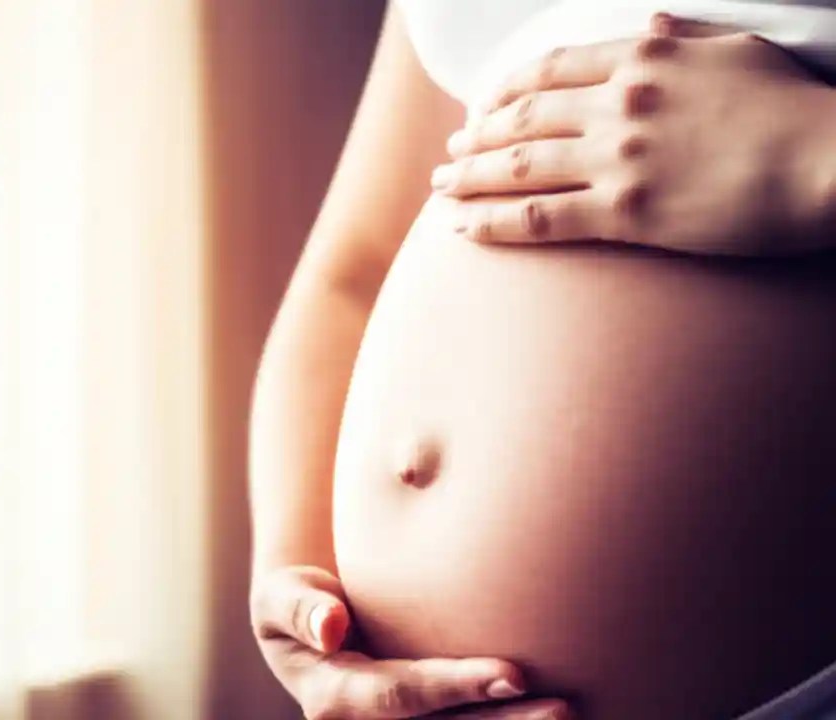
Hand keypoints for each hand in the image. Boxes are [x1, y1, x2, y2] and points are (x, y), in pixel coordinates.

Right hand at [249, 565, 572, 718]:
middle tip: (562, 706)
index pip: (401, 698)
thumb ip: (299, 607)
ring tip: (568, 713)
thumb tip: (330, 626)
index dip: (456, 687)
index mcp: (334, 700)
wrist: (311, 631)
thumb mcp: (280, 598)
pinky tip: (549, 718)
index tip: (513, 671)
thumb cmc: (299, 603)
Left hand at [431, 13, 835, 256]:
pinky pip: (539, 218)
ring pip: (519, 166)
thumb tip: (647, 23)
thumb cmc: (795, 105)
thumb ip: (680, 37)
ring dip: (470, 177)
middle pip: (524, 117)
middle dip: (478, 135)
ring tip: (441, 188)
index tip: (485, 105)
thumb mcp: (736, 48)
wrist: (831, 162)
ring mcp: (619, 158)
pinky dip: (492, 222)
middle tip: (453, 152)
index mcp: (643, 57)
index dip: (507, 89)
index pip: (551, 69)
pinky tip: (460, 228)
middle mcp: (619, 103)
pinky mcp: (626, 212)